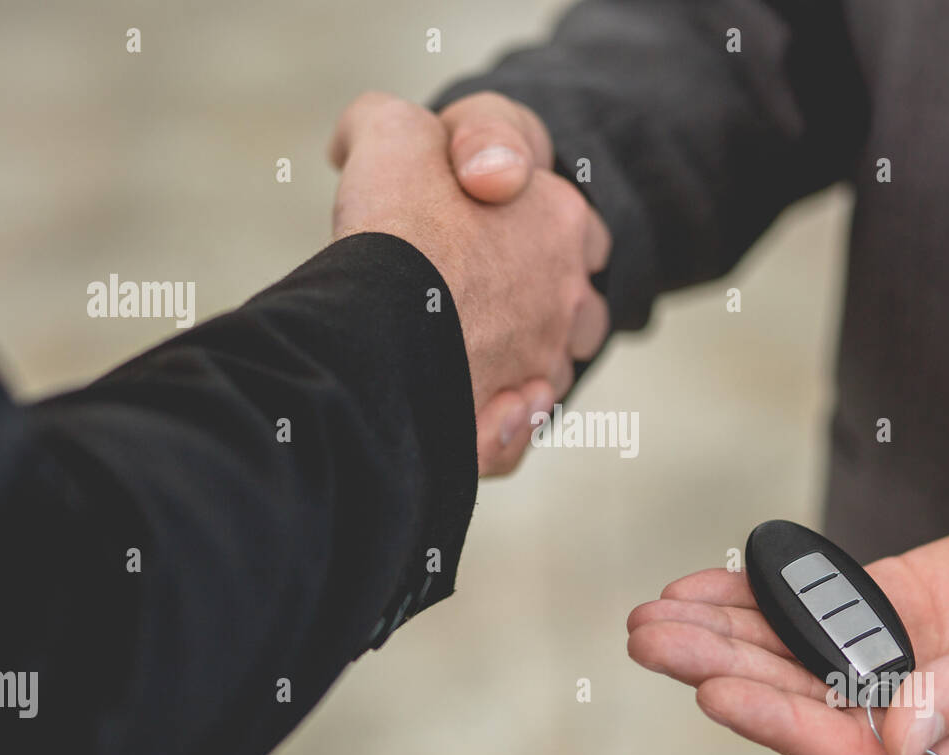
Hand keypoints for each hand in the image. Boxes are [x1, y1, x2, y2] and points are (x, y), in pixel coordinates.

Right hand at [328, 92, 609, 474]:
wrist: (378, 329)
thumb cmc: (397, 229)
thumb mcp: (394, 134)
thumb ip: (398, 124)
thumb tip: (374, 141)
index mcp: (562, 223)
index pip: (572, 223)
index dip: (529, 223)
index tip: (476, 228)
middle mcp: (568, 301)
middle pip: (573, 306)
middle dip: (536, 304)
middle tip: (470, 295)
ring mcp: (541, 368)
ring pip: (546, 373)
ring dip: (517, 366)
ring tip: (460, 354)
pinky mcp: (506, 432)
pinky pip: (511, 436)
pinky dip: (496, 429)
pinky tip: (466, 408)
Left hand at [627, 517, 948, 754]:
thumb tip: (899, 731)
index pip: (846, 746)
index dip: (780, 720)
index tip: (719, 689)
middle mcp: (902, 710)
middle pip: (796, 697)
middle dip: (720, 668)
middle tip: (652, 641)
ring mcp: (888, 656)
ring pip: (791, 652)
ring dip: (721, 633)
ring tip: (655, 617)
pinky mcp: (883, 608)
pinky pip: (812, 605)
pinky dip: (760, 595)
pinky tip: (710, 586)